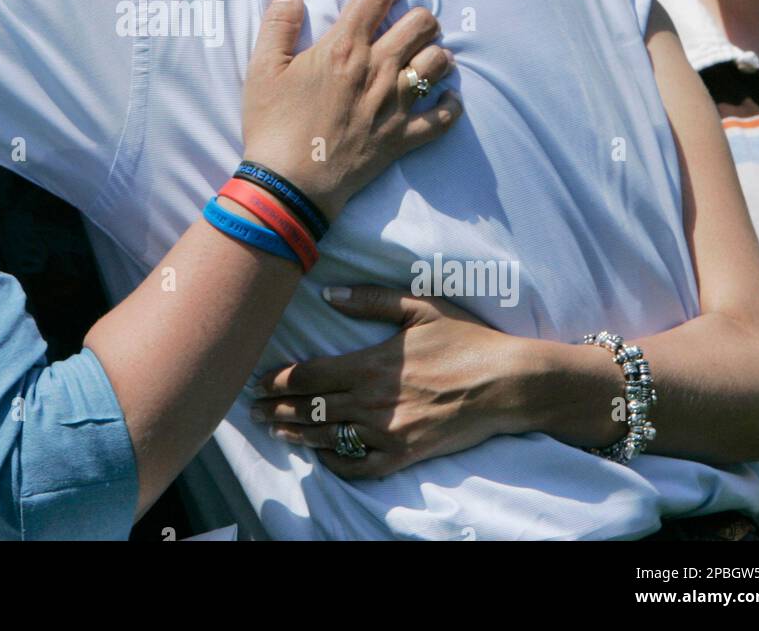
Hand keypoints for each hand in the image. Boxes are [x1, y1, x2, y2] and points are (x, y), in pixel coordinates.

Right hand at [241, 0, 460, 222]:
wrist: (291, 184)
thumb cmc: (272, 125)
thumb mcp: (262, 70)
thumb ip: (278, 25)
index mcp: (344, 48)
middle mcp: (378, 69)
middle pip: (421, 24)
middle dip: (418, 18)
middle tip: (407, 26)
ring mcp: (396, 104)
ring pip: (438, 63)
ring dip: (435, 55)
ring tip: (425, 58)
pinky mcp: (403, 137)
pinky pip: (444, 117)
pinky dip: (449, 105)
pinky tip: (445, 99)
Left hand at [250, 285, 526, 477]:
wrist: (507, 385)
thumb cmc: (465, 341)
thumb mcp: (419, 307)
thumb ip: (370, 300)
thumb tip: (329, 293)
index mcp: (370, 364)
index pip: (308, 375)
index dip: (278, 380)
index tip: (256, 380)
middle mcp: (372, 401)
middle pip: (310, 409)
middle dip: (276, 409)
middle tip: (251, 410)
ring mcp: (388, 432)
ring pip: (328, 437)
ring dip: (296, 434)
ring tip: (274, 430)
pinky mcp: (405, 454)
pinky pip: (360, 465)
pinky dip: (337, 462)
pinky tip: (322, 456)